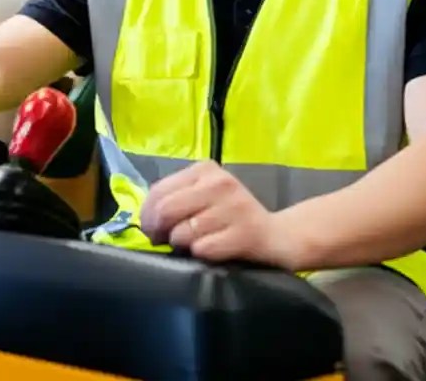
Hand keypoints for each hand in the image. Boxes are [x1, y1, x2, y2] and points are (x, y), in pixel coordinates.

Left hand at [139, 160, 298, 268]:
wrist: (278, 235)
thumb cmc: (232, 217)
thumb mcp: (204, 196)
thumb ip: (176, 199)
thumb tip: (147, 220)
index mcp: (205, 170)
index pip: (158, 191)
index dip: (148, 215)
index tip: (153, 229)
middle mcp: (220, 183)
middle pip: (166, 210)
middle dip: (158, 231)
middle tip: (165, 241)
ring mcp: (234, 207)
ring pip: (182, 233)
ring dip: (183, 245)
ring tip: (196, 243)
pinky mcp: (244, 234)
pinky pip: (202, 249)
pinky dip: (201, 254)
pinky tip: (213, 251)